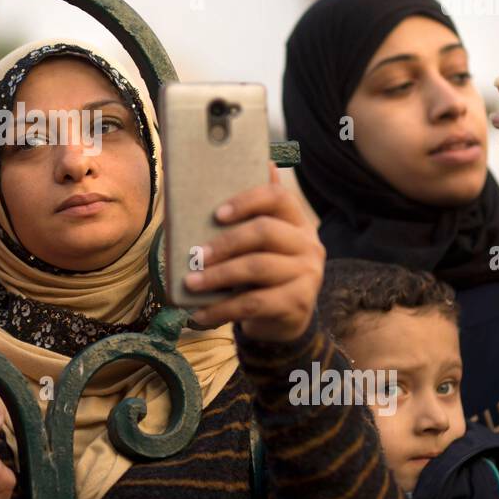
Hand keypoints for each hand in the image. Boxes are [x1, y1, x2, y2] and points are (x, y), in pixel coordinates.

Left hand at [186, 163, 325, 341]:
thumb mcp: (255, 246)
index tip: (217, 214)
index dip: (247, 201)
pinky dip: (223, 309)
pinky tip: (201, 314)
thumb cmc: (260, 273)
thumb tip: (220, 178)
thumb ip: (243, 218)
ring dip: (218, 276)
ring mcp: (308, 273)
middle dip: (225, 242)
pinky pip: (255, 303)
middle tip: (195, 256)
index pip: (278, 197)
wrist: (283, 320)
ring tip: (190, 283)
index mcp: (296, 220)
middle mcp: (308, 243)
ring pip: (258, 267)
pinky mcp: (299, 302)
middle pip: (266, 231)